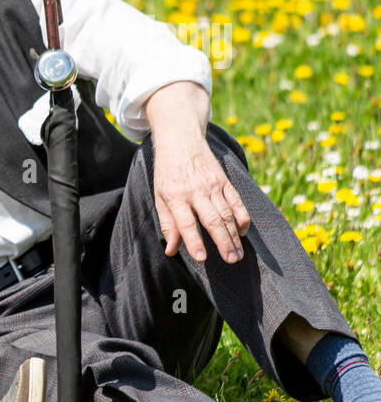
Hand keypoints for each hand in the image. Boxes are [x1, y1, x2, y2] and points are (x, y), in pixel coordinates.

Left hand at [152, 136, 250, 263]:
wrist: (180, 141)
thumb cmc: (167, 173)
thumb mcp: (160, 197)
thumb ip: (167, 224)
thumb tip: (171, 251)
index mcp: (175, 196)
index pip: (186, 223)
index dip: (194, 241)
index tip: (201, 258)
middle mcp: (196, 191)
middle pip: (212, 220)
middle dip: (223, 242)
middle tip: (231, 260)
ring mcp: (212, 185)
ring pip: (227, 214)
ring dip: (234, 236)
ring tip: (237, 255)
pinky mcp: (224, 181)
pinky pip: (236, 202)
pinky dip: (242, 217)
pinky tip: (242, 232)